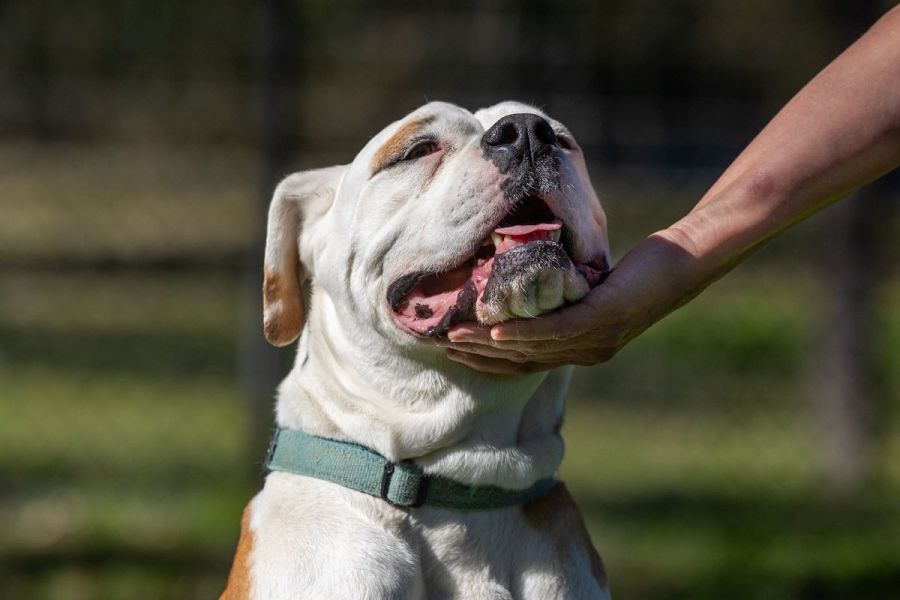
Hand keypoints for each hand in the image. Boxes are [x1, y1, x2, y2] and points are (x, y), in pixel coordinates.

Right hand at [438, 230, 708, 374]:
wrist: (688, 262)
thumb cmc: (642, 269)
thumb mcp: (595, 287)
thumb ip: (564, 297)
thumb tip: (527, 283)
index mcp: (583, 349)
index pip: (525, 363)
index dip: (488, 360)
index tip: (454, 349)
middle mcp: (588, 352)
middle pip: (522, 361)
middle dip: (479, 355)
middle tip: (442, 345)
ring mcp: (596, 340)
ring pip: (532, 348)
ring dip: (490, 344)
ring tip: (456, 336)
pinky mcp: (604, 319)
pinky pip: (556, 331)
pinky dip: (524, 333)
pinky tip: (498, 330)